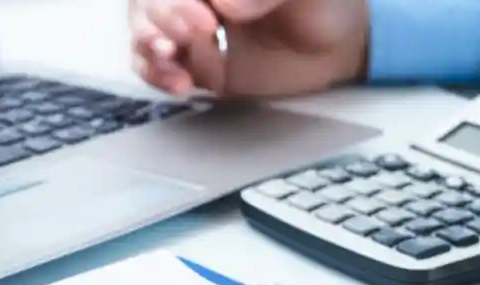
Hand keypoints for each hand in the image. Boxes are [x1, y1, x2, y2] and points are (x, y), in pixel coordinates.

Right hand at [128, 0, 370, 96]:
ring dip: (148, 44)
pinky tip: (178, 82)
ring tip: (169, 57)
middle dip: (163, 16)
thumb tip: (226, 4)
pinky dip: (155, 74)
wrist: (336, 48)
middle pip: (149, 1)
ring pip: (142, 29)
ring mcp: (189, 29)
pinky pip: (154, 66)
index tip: (207, 15)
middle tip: (195, 34)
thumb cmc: (323, 4)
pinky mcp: (193, 64)